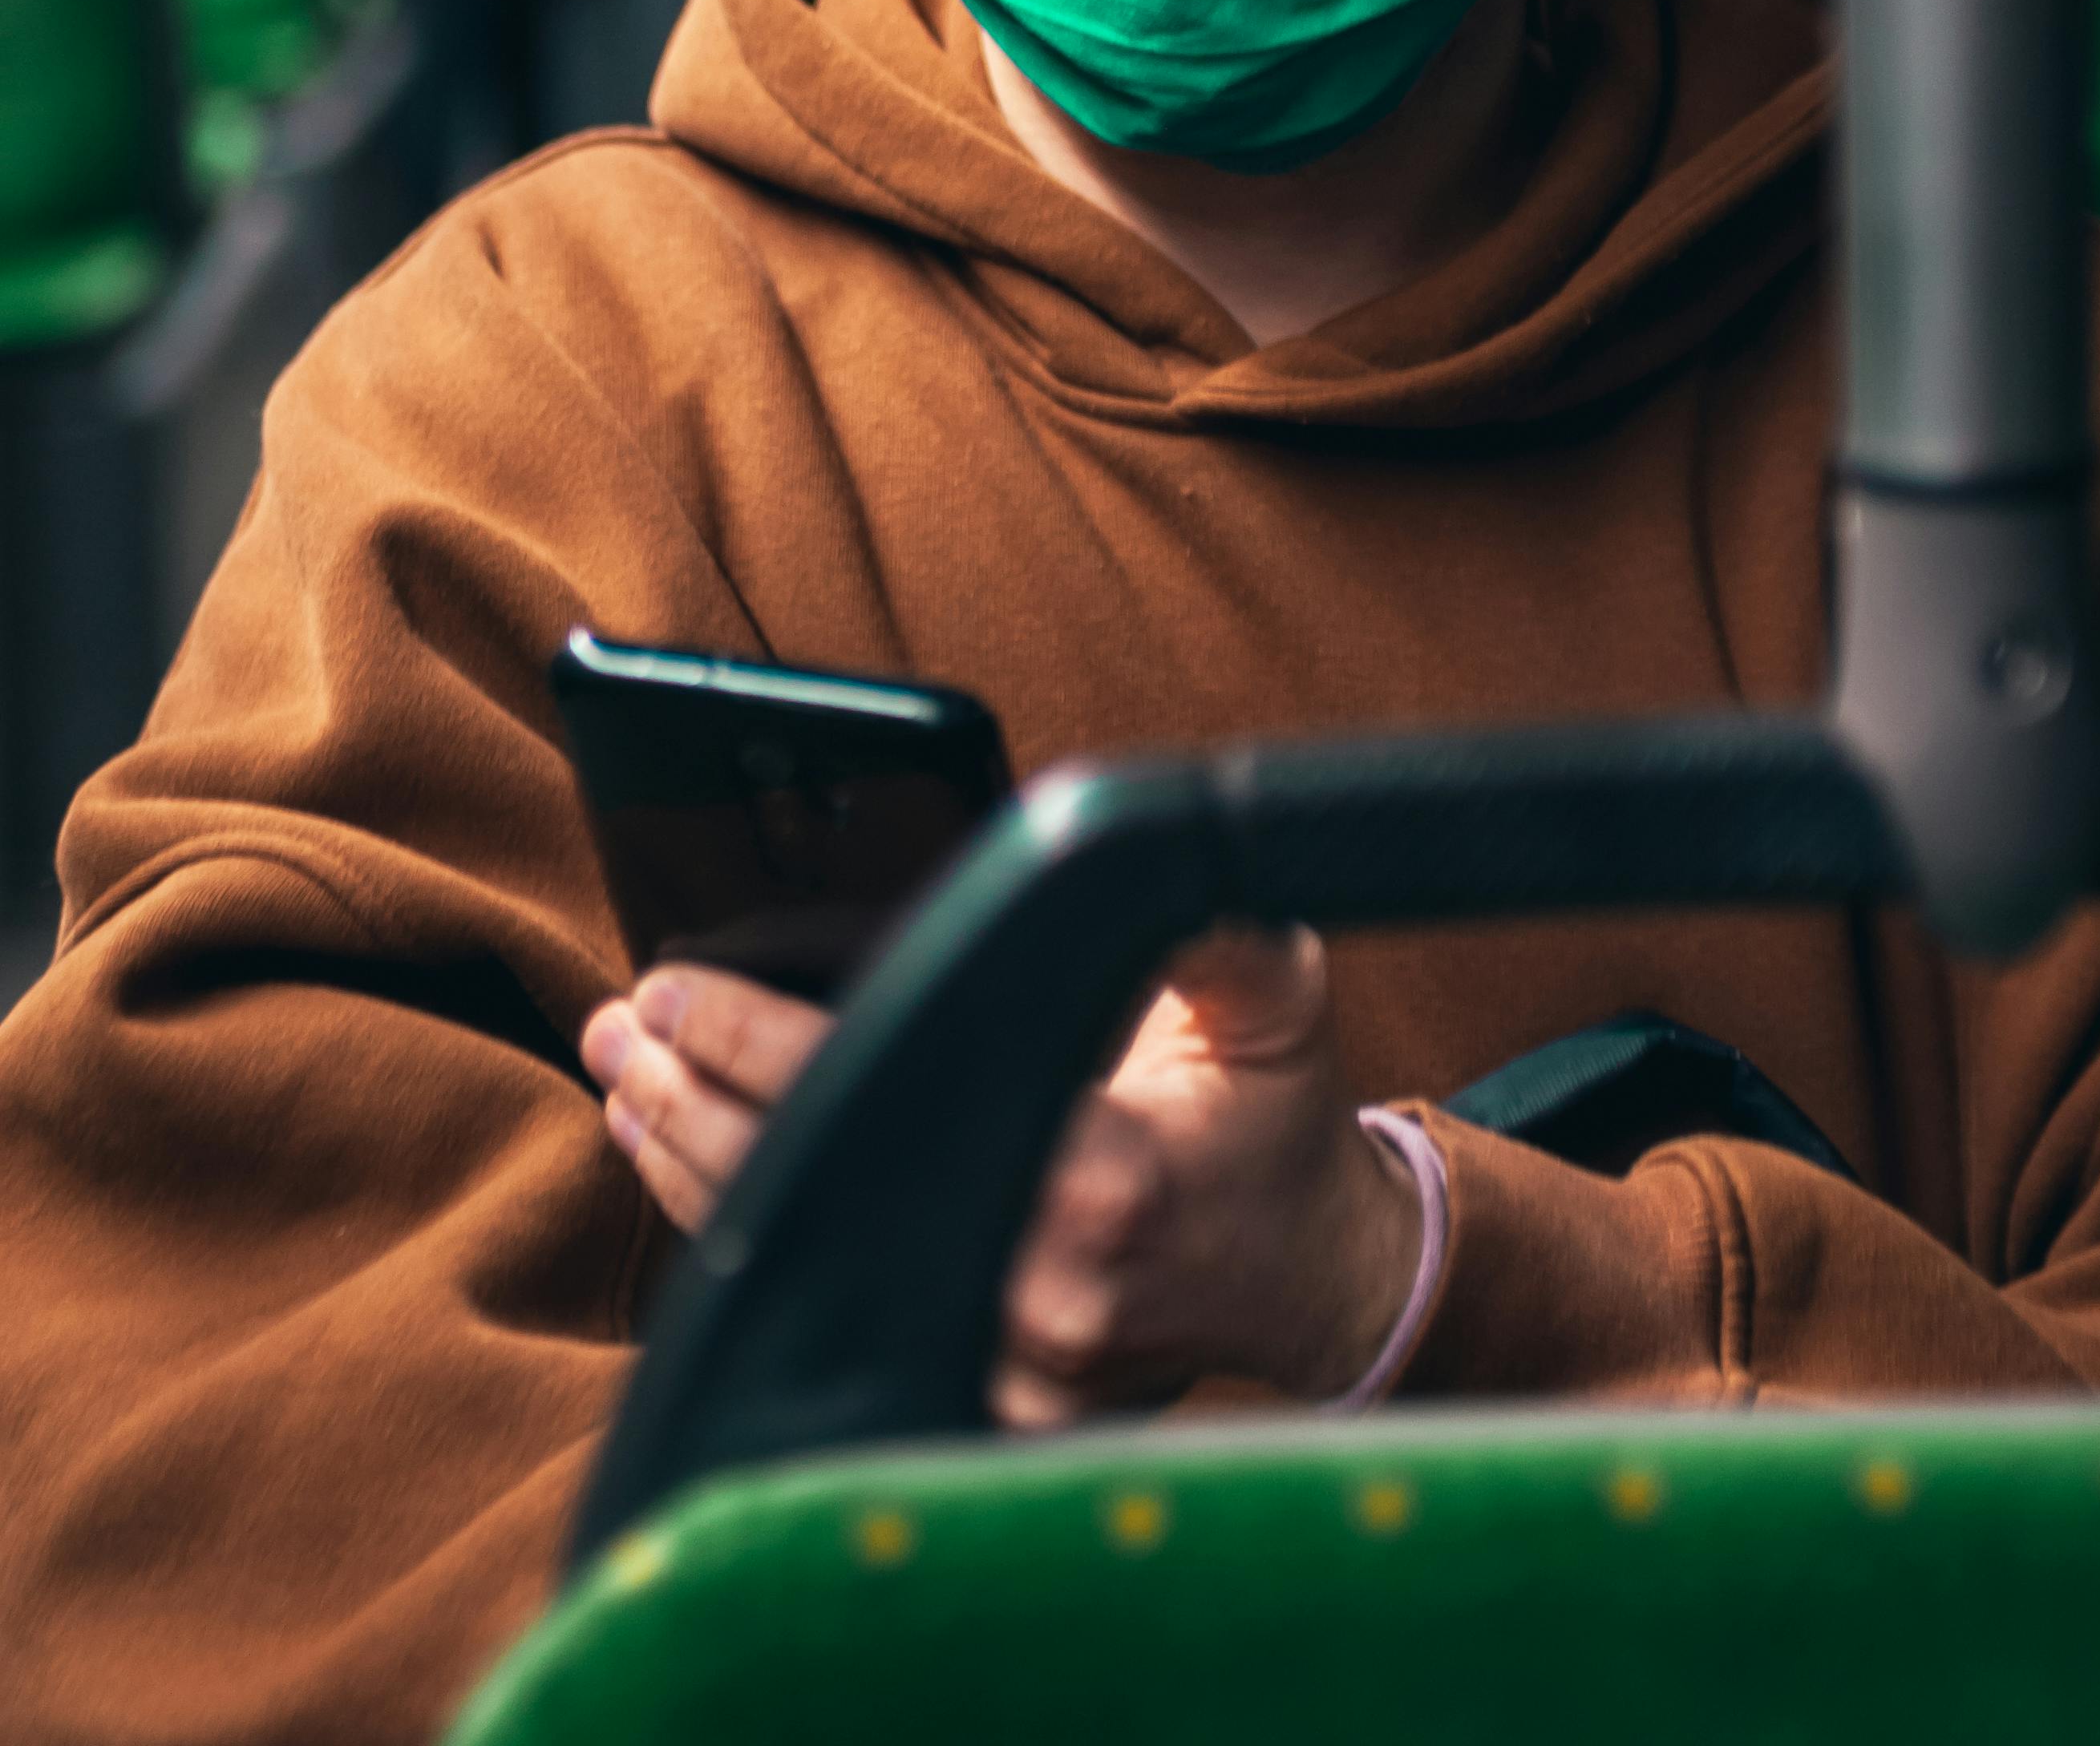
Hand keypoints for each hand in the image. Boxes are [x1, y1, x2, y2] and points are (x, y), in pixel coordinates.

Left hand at [579, 926, 1422, 1418]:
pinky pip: (841, 1317)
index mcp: (1104, 1179)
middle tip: (620, 1028)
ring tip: (628, 1083)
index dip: (760, 1045)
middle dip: (691, 1105)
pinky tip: (686, 1173)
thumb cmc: (1278, 1123)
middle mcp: (1043, 1295)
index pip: (886, 1103)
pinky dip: (754, 1245)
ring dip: (695, 1171)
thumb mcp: (1276, 1002)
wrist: (1317, 1278)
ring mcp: (1010, 1371)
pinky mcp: (989, 1409)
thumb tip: (1151, 851)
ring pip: (809, 1270)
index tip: (677, 989)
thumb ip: (1221, 929)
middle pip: (816, 1199)